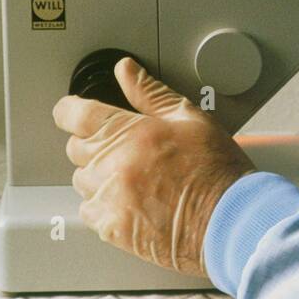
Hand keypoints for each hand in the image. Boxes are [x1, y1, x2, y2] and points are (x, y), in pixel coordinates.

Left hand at [53, 56, 256, 277]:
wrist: (228, 218)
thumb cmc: (215, 170)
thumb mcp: (190, 118)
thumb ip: (150, 93)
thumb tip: (127, 71)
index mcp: (128, 131)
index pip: (75, 114)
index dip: (70, 109)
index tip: (73, 110)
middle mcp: (111, 165)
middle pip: (75, 148)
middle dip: (93, 143)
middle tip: (125, 147)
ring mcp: (108, 198)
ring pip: (81, 180)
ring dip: (99, 175)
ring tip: (134, 176)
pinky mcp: (110, 228)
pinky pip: (88, 211)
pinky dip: (103, 205)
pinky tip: (132, 200)